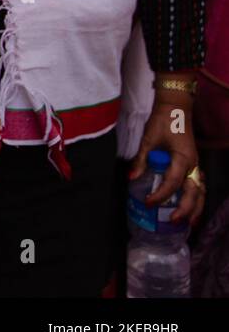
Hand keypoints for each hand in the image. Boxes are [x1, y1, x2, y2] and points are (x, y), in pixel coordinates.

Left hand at [130, 93, 203, 223]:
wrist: (176, 107)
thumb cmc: (163, 121)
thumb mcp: (148, 139)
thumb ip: (141, 160)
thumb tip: (130, 179)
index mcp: (183, 158)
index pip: (173, 183)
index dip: (160, 195)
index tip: (148, 202)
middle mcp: (194, 164)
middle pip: (194, 192)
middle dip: (186, 209)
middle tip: (173, 221)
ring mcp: (196, 164)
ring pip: (201, 191)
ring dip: (196, 207)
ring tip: (189, 223)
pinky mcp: (194, 163)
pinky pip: (198, 185)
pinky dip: (196, 198)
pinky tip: (190, 208)